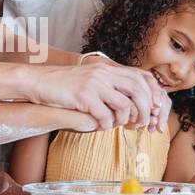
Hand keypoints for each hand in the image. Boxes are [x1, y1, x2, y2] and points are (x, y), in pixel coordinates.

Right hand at [32, 61, 169, 131]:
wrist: (38, 81)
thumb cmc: (64, 85)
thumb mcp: (91, 79)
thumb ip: (109, 85)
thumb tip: (130, 102)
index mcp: (108, 68)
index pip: (142, 76)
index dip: (154, 93)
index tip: (156, 108)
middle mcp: (104, 73)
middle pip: (138, 90)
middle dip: (145, 109)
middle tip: (143, 123)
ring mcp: (94, 84)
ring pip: (124, 105)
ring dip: (126, 120)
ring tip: (119, 125)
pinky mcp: (83, 97)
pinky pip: (104, 115)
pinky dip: (106, 125)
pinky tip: (101, 126)